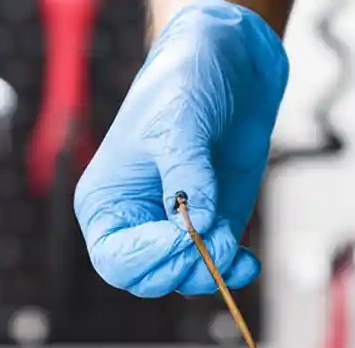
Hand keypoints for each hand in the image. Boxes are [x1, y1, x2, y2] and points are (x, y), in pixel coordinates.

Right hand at [74, 0, 287, 296]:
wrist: (230, 61)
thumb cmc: (184, 82)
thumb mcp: (178, 124)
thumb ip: (186, 175)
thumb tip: (197, 224)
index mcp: (106, 202)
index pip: (115, 259)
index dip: (147, 257)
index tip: (183, 233)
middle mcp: (136, 222)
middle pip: (147, 279)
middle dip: (181, 267)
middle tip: (210, 239)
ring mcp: (176, 228)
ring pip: (185, 279)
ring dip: (211, 269)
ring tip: (231, 239)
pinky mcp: (214, 225)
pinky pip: (218, 266)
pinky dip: (234, 270)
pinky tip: (248, 260)